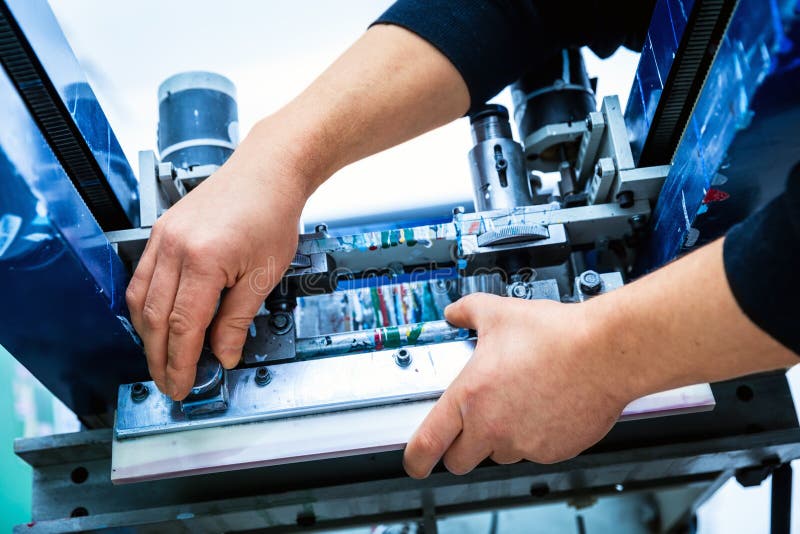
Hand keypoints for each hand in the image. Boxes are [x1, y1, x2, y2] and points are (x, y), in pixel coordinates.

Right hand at [126, 128, 307, 400]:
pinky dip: (145, 306)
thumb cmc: (272, 213)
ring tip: (161, 360)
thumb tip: (223, 354)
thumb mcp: (264, 274)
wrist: (267, 171)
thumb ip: (238, 319)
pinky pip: (142, 277)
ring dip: (147, 335)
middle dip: (159, 357)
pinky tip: (155, 322)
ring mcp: (163, 237)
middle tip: (169, 382)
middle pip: (155, 318)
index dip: (180, 363)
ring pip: (140, 299)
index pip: (183, 327)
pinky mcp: (161, 230)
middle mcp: (175, 247)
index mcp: (204, 260)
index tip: (183, 385)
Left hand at [403, 293, 632, 477]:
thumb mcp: (499, 313)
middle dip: (460, 447)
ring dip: (500, 438)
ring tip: (519, 403)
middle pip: (460, 460)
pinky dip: (534, 437)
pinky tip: (544, 407)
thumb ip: (467, 312)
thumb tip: (454, 312)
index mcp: (470, 398)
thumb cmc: (555, 335)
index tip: (414, 461)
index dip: (415, 458)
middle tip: (471, 425)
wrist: (604, 351)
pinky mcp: (553, 451)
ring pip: (499, 454)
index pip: (427, 444)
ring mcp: (524, 443)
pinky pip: (534, 452)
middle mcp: (492, 427)